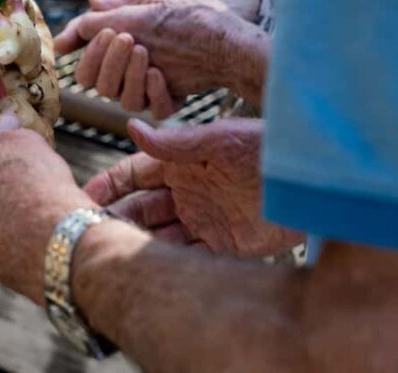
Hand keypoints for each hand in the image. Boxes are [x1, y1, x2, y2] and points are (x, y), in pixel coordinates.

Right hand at [55, 0, 269, 112]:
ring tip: (144, 51)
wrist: (225, 35)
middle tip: (123, 37)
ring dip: (126, 74)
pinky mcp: (165, 100)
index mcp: (116, 46)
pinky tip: (158, 73)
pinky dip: (151, 91)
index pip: (84, 55)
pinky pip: (150, 108)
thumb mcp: (150, 3)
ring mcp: (144, 87)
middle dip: (101, 59)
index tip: (67, 44)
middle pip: (91, 79)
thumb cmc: (186, 14)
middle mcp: (125, 70)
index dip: (73, 49)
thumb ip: (116, 7)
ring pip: (116, 96)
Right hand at [85, 118, 303, 255]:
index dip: (109, 185)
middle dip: (115, 218)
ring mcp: (202, 221)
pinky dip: (167, 264)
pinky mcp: (223, 247)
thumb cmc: (268, 147)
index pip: (134, 174)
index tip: (82, 195)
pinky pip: (186, 258)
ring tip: (110, 255)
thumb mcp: (219, 139)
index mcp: (181, 163)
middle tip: (88, 232)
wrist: (315, 180)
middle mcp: (187, 193)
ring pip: (157, 236)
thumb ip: (174, 141)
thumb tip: (131, 126)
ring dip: (136, 244)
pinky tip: (147, 272)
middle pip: (139, 209)